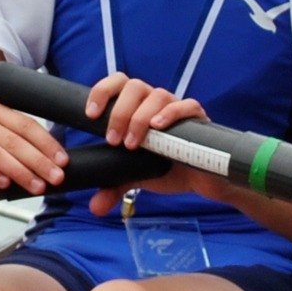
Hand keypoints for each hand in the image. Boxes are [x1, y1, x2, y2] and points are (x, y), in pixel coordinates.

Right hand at [0, 100, 68, 194]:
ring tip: (36, 186)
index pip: (26, 126)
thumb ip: (11, 136)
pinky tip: (3, 184)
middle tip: (56, 178)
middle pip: (14, 141)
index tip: (63, 162)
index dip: (47, 144)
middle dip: (39, 161)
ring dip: (19, 171)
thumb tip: (48, 161)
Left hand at [80, 73, 209, 212]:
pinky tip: (158, 127)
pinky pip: (187, 106)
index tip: (91, 115)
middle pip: (134, 86)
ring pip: (157, 95)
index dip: (102, 92)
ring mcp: (177, 107)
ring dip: (140, 118)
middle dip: (119, 112)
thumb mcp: (135, 177)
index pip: (118, 84)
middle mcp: (155, 102)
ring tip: (133, 144)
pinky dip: (171, 114)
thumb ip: (113, 187)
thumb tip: (95, 207)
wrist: (200, 180)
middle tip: (113, 141)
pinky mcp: (197, 119)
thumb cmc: (167, 168)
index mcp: (137, 107)